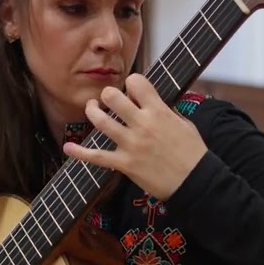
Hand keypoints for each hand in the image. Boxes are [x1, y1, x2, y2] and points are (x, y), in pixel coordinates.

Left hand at [63, 73, 207, 200]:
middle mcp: (142, 124)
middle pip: (114, 97)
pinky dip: (80, 153)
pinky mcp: (124, 164)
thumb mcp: (185, 124)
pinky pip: (97, 157)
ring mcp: (131, 144)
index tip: (132, 89)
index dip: (132, 82)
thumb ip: (167, 112)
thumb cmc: (193, 153)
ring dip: (92, 111)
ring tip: (91, 108)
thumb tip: (156, 105)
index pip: (137, 83)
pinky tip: (68, 148)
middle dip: (108, 94)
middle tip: (107, 98)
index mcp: (159, 111)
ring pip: (102, 122)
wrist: (195, 182)